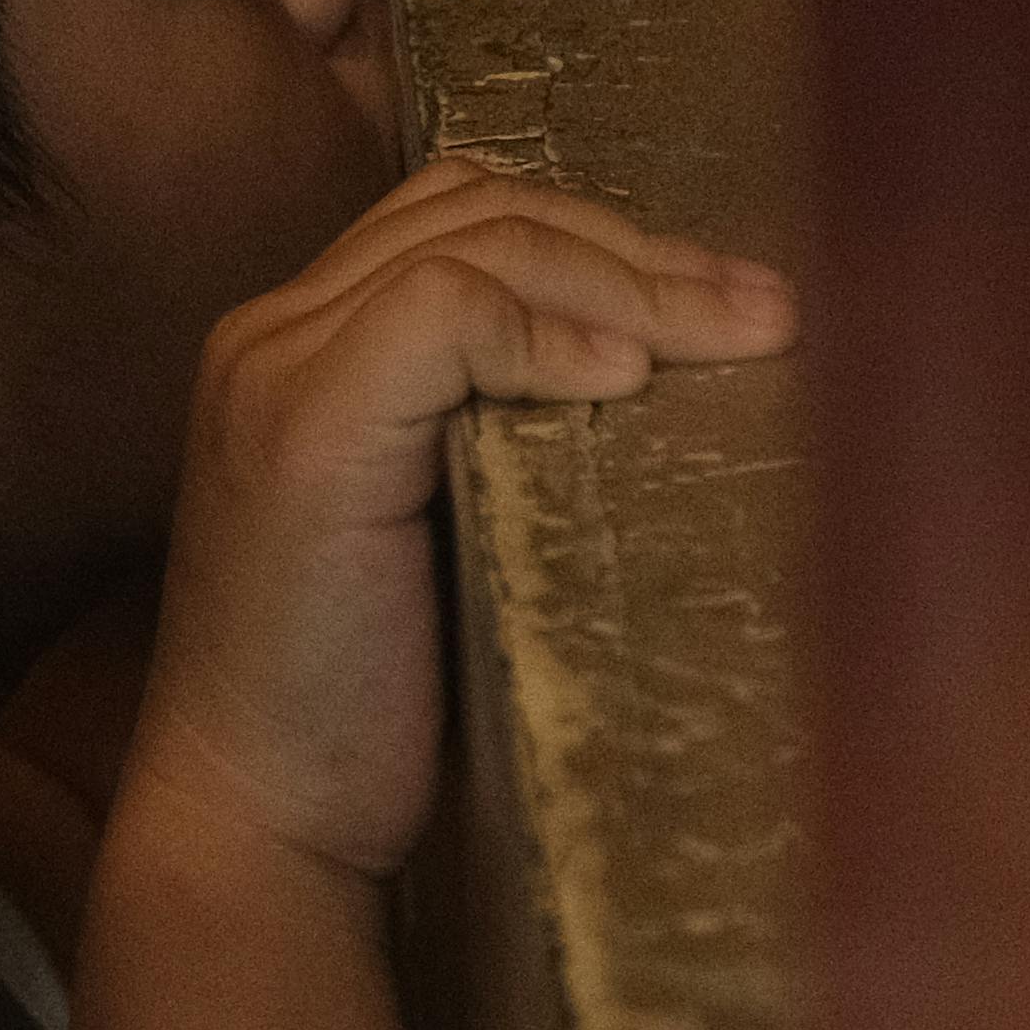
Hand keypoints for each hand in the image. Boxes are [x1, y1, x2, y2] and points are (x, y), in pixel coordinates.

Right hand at [120, 162, 788, 882]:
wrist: (258, 821)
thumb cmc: (368, 710)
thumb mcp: (453, 537)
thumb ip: (507, 439)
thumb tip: (671, 382)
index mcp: (301, 347)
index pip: (462, 218)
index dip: (606, 241)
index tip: (731, 306)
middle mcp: (271, 336)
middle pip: (480, 208)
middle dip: (643, 249)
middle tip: (771, 311)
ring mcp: (275, 376)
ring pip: (475, 243)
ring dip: (630, 282)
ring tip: (741, 338)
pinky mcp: (303, 434)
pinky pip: (444, 314)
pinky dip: (550, 331)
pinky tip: (629, 381)